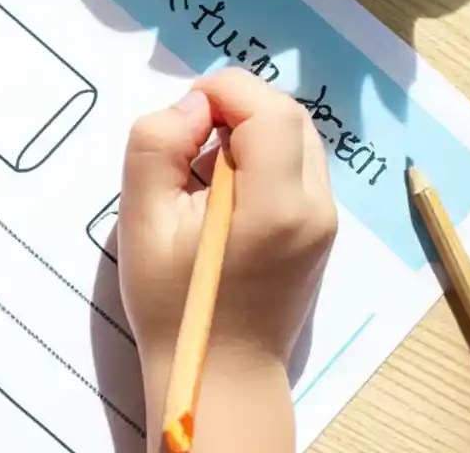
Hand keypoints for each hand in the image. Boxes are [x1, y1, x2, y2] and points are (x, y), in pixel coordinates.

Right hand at [118, 68, 335, 447]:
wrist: (220, 377)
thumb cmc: (174, 306)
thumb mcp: (143, 223)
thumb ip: (157, 147)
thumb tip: (192, 107)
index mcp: (275, 206)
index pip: (268, 110)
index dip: (224, 91)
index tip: (184, 113)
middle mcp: (315, 207)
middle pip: (290, 116)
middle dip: (239, 105)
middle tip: (191, 132)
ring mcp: (326, 221)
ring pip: (300, 138)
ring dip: (254, 128)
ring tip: (206, 161)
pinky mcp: (322, 232)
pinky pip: (300, 167)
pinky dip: (266, 156)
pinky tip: (227, 188)